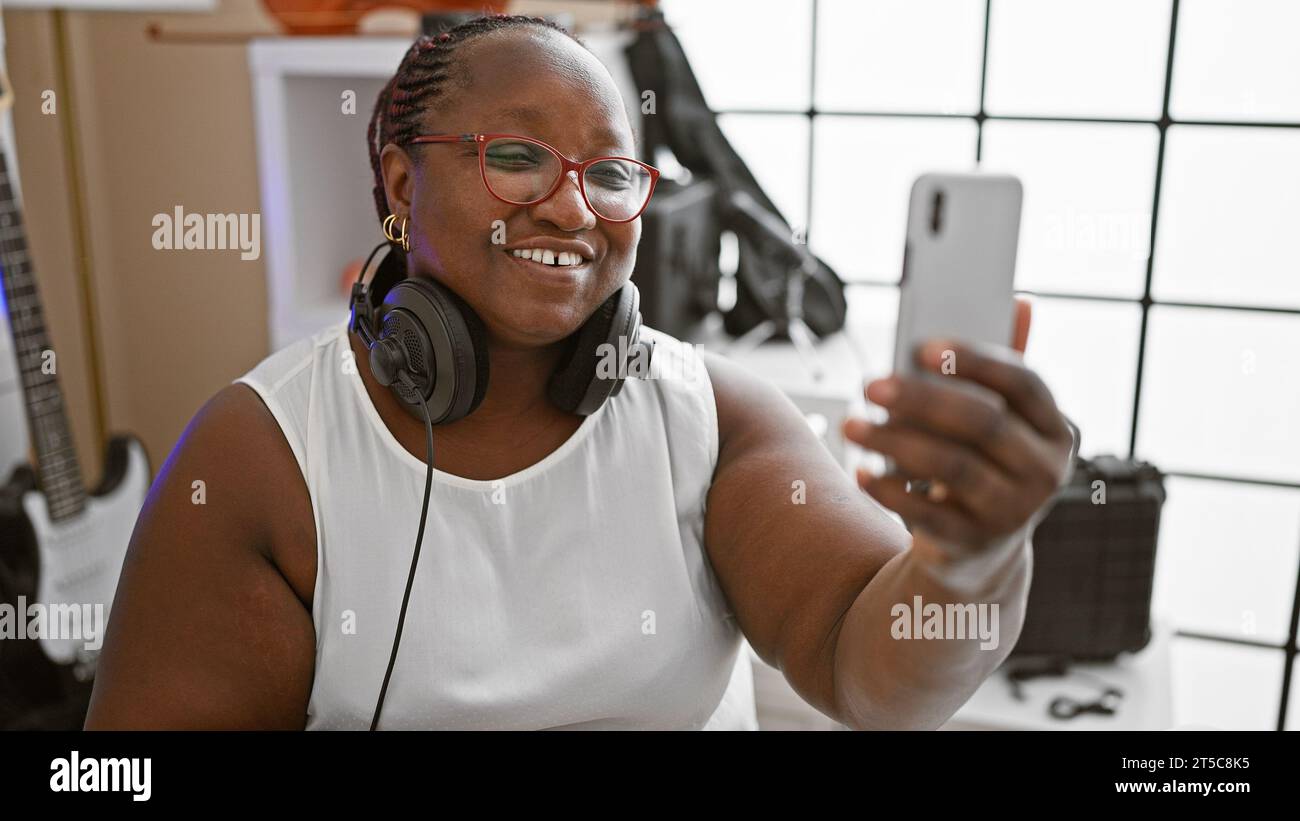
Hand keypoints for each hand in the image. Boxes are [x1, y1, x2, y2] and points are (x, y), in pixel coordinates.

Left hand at [842, 299, 1073, 556]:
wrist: (979, 550)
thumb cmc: (985, 462)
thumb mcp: (1004, 421)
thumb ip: (1004, 366)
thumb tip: (1021, 301)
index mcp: (1058, 431)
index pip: (1024, 384)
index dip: (975, 360)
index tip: (923, 345)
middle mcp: (1044, 473)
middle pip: (983, 424)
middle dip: (922, 399)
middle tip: (871, 382)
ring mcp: (1012, 513)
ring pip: (952, 467)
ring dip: (895, 441)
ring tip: (852, 423)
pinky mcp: (972, 543)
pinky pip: (927, 514)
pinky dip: (890, 491)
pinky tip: (861, 471)